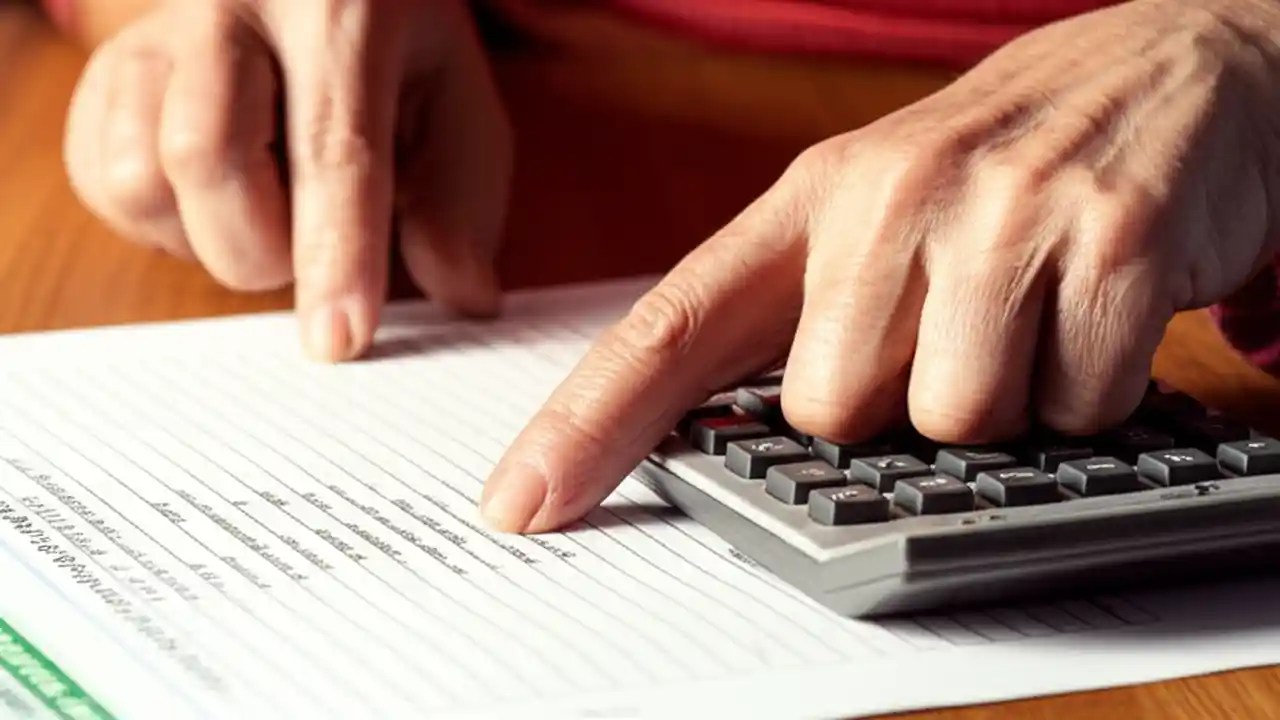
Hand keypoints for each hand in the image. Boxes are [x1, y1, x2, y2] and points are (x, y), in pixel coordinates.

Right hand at [64, 0, 512, 360]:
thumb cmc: (398, 43)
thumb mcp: (459, 101)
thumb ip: (461, 200)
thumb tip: (464, 298)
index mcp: (339, 16)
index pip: (332, 150)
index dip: (334, 257)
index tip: (339, 342)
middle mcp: (231, 9)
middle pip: (204, 157)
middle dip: (261, 251)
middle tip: (304, 246)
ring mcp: (155, 34)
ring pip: (137, 175)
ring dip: (202, 238)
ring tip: (258, 214)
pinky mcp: (106, 67)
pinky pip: (97, 178)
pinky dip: (154, 222)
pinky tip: (209, 200)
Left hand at [481, 0, 1279, 532]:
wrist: (1173, 64)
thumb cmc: (1000, 164)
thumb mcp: (876, 209)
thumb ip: (803, 316)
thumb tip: (750, 441)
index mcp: (810, 200)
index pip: (669, 327)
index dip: (587, 424)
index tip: (523, 501)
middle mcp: (888, 196)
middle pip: (827, 415)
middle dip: (890, 409)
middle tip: (946, 329)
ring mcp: (1000, 212)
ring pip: (953, 424)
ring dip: (998, 402)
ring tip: (1027, 315)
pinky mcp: (1110, 238)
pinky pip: (1073, 408)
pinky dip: (1090, 390)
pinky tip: (1092, 310)